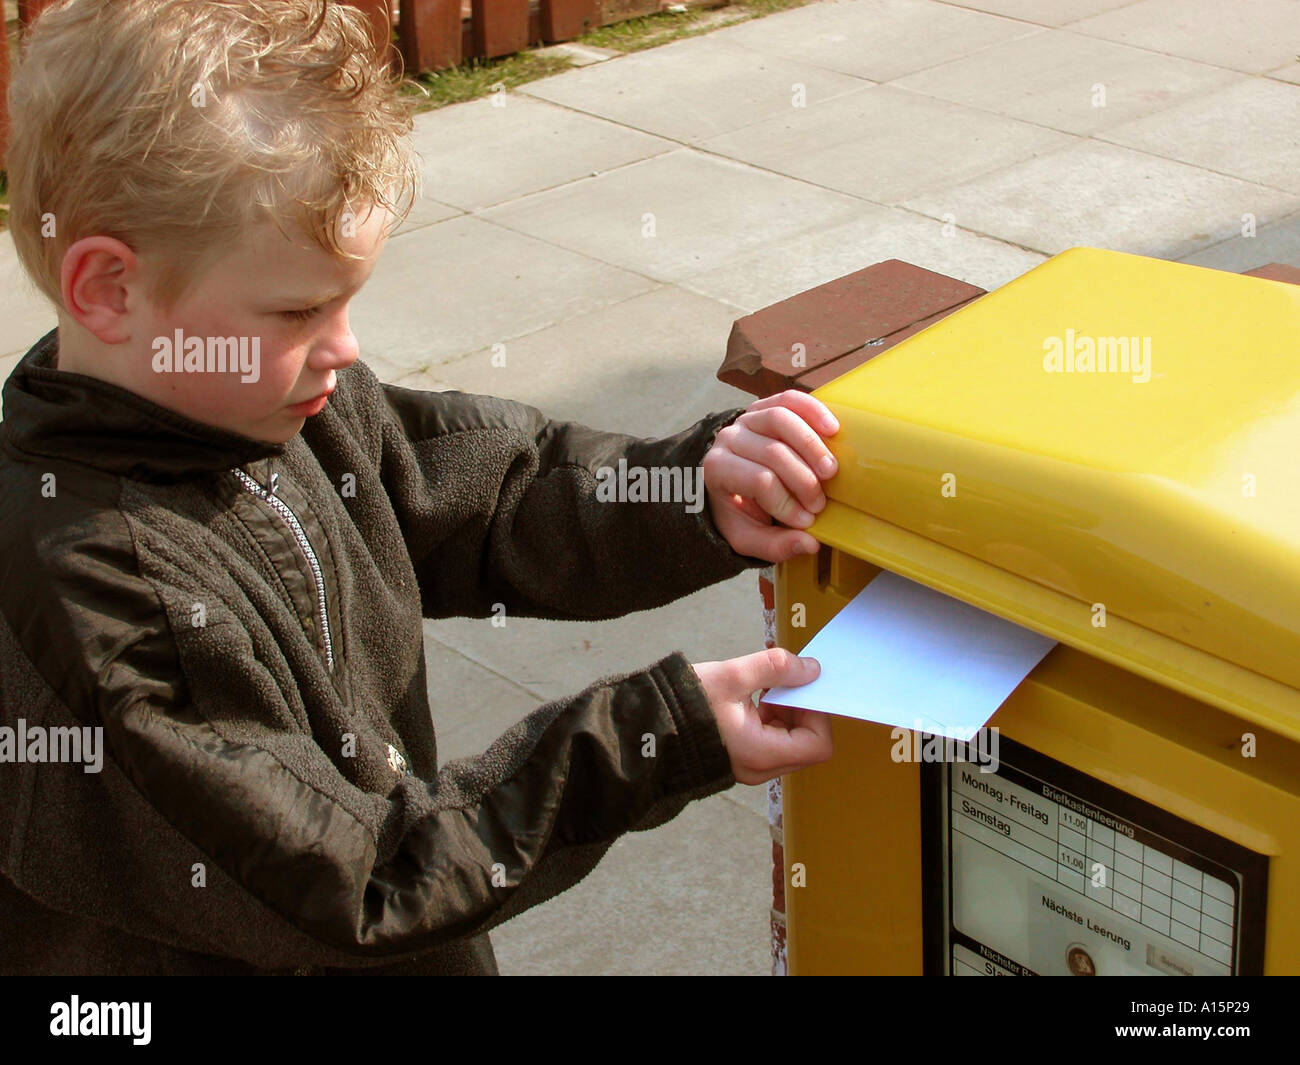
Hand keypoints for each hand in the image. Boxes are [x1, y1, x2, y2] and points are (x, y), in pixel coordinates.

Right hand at [691, 648, 831, 785]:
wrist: (645, 724)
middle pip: (806, 745)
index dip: (816, 713)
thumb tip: (810, 669)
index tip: (799, 688)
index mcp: (760, 753)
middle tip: (780, 685)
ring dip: (785, 714)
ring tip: (761, 690)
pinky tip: (749, 700)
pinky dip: (770, 721)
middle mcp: (758, 769)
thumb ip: (775, 668)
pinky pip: (770, 744)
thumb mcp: (732, 676)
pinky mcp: (739, 760)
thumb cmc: (683, 703)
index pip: (817, 745)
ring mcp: (749, 768)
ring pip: (789, 744)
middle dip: (800, 711)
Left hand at [703, 390, 839, 562]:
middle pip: (774, 453)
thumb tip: (810, 544)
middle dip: (804, 481)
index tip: (806, 521)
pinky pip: (789, 400)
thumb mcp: (748, 537)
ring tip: (831, 471)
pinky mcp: (764, 407)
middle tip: (820, 503)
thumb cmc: (738, 511)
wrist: (725, 482)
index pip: (759, 481)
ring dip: (813, 446)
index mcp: (717, 469)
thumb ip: (775, 546)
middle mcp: (727, 438)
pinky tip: (833, 428)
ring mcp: (745, 418)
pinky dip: (813, 409)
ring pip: (782, 420)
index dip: (788, 503)